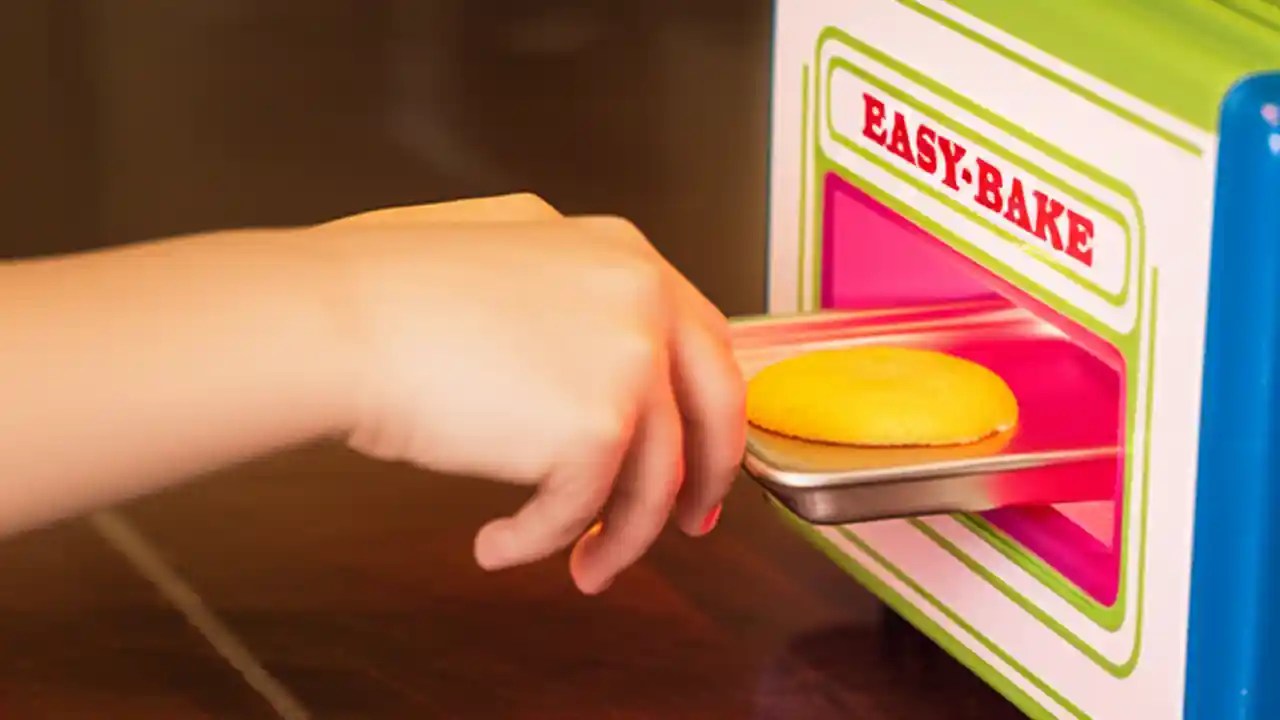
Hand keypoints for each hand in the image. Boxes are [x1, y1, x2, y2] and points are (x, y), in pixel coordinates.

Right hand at [315, 194, 745, 593]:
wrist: (334, 319)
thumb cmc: (383, 290)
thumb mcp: (507, 252)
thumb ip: (572, 291)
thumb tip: (595, 354)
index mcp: (626, 255)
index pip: (705, 344)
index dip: (706, 411)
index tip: (696, 455)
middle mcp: (643, 301)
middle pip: (715, 412)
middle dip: (704, 483)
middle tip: (683, 527)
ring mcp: (627, 363)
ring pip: (652, 480)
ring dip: (617, 538)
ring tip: (581, 567)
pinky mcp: (594, 428)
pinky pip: (579, 511)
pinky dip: (539, 542)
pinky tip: (497, 545)